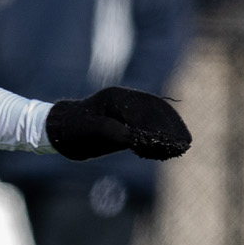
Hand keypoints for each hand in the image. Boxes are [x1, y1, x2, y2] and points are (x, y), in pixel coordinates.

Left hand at [46, 87, 191, 161]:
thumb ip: (111, 132)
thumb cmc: (71, 131)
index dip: (164, 128)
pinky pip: (146, 122)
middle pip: (156, 111)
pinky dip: (158, 133)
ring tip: (181, 146)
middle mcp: (124, 98)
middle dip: (172, 128)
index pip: (148, 112)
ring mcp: (125, 106)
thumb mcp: (89, 133)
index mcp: (116, 98)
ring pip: (154, 116)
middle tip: (186, 144)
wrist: (57, 129)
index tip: (177, 141)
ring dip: (168, 130)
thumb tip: (135, 137)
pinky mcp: (124, 117)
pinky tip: (164, 146)